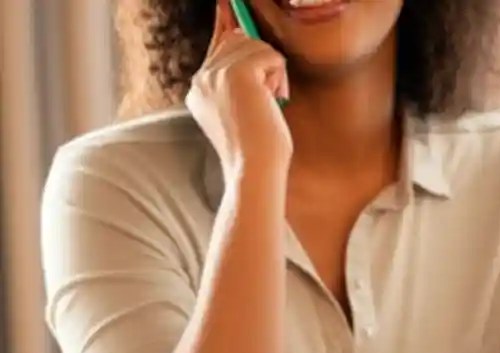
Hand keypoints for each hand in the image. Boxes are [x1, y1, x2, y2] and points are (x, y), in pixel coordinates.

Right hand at [186, 0, 291, 175]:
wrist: (254, 168)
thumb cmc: (259, 149)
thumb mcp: (246, 109)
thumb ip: (243, 80)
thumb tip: (248, 44)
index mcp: (200, 88)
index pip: (217, 43)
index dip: (225, 22)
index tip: (227, 3)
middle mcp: (202, 77)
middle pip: (240, 41)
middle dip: (263, 63)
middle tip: (268, 97)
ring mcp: (216, 73)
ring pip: (256, 46)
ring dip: (273, 72)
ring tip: (269, 101)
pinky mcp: (236, 72)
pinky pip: (270, 55)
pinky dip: (279, 76)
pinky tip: (273, 99)